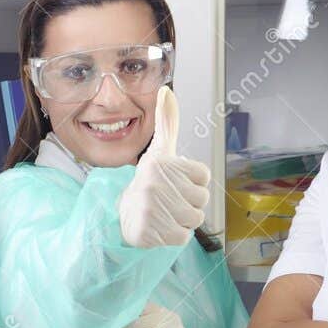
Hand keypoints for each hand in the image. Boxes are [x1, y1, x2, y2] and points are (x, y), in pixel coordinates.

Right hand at [117, 86, 210, 248]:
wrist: (123, 216)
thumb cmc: (149, 182)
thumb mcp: (159, 151)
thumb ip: (167, 122)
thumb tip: (167, 91)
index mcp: (162, 162)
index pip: (204, 176)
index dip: (193, 182)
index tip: (175, 183)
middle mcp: (155, 182)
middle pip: (202, 198)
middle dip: (190, 203)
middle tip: (170, 201)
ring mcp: (152, 207)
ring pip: (195, 218)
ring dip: (184, 220)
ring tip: (166, 213)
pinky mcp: (150, 231)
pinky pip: (183, 237)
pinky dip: (175, 235)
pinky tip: (161, 227)